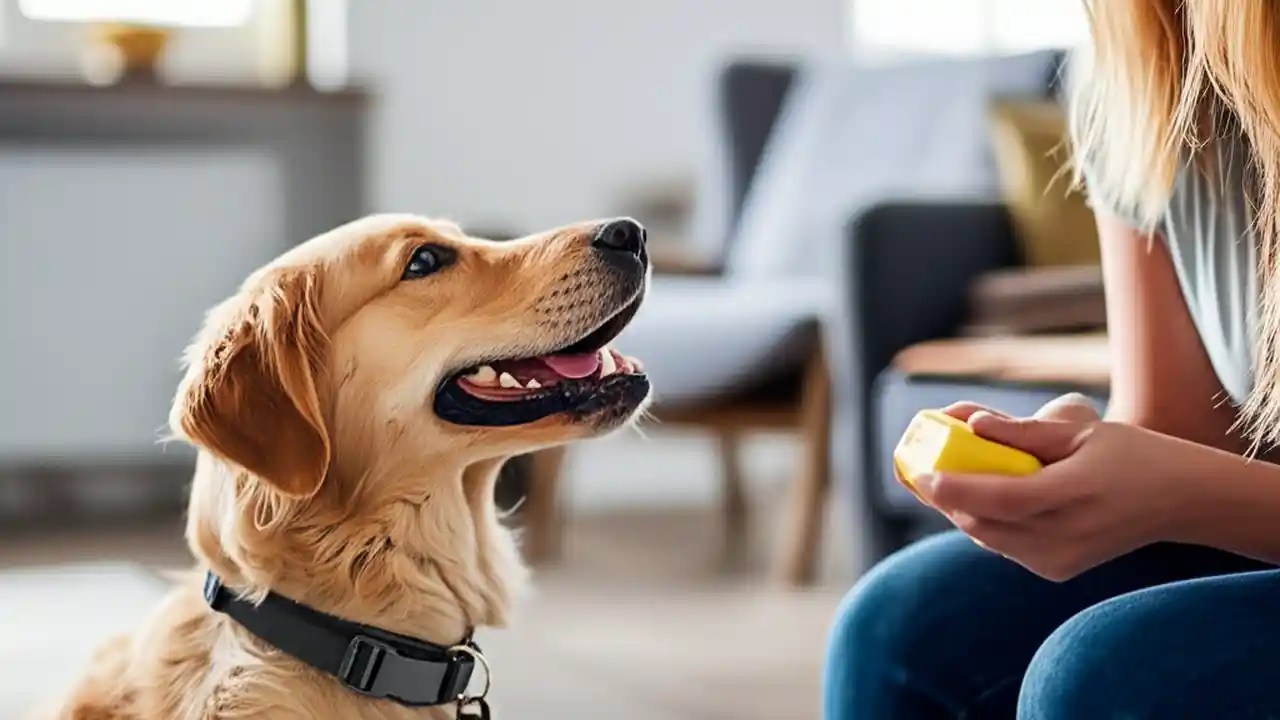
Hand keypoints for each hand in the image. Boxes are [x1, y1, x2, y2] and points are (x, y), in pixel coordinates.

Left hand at [915, 395, 1184, 580]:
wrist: (1177, 500)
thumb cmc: (1128, 454)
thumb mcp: (1080, 432)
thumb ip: (1024, 432)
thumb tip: (972, 424)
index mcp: (1073, 495)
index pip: (1000, 498)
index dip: (955, 488)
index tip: (922, 473)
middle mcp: (1064, 535)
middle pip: (983, 524)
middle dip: (945, 499)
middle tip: (919, 470)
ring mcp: (1060, 560)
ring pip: (988, 540)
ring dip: (960, 512)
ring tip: (941, 480)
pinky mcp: (1057, 571)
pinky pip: (1005, 548)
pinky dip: (985, 524)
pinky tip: (979, 499)